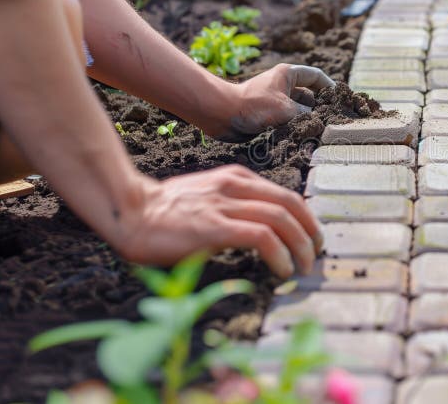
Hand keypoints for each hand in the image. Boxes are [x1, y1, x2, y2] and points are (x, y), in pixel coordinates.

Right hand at [114, 165, 322, 277]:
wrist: (130, 213)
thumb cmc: (166, 212)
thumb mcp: (209, 197)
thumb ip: (235, 205)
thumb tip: (264, 230)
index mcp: (236, 178)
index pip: (285, 195)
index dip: (306, 218)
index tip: (312, 238)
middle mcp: (235, 186)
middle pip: (290, 204)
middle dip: (311, 231)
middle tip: (316, 253)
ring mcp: (224, 205)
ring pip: (281, 219)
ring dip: (301, 246)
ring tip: (304, 267)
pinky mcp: (214, 228)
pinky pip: (261, 238)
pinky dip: (279, 255)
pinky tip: (282, 270)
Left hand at [216, 63, 334, 141]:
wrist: (222, 115)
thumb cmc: (254, 106)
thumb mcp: (287, 110)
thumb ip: (308, 116)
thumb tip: (321, 123)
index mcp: (288, 74)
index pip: (316, 76)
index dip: (330, 87)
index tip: (341, 100)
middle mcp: (283, 85)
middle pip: (310, 94)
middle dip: (321, 106)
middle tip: (334, 120)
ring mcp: (275, 100)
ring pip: (300, 109)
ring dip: (309, 118)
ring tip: (321, 130)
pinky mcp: (269, 114)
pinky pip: (288, 119)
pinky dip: (297, 126)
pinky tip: (305, 136)